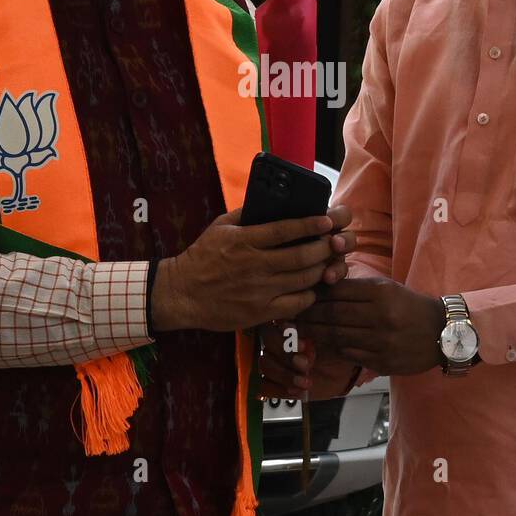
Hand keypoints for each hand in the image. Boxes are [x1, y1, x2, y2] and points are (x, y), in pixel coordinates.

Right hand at [150, 205, 355, 331]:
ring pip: (303, 280)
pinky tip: (311, 286)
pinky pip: (295, 304)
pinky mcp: (260, 313)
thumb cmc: (201, 257)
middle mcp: (254, 266)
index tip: (326, 220)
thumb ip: (246, 215)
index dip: (310, 224)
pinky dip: (309, 294)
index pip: (285, 230)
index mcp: (244, 241)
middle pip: (301, 257)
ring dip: (321, 269)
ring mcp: (258, 292)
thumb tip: (271, 202)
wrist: (181, 293)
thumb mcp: (219, 227)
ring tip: (327, 262)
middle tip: (334, 242)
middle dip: (324, 248)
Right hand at [257, 322, 361, 399]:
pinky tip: (296, 391)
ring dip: (284, 374)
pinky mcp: (273, 382)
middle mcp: (279, 340)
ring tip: (305, 382)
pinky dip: (279, 390)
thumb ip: (317, 330)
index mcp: (292, 325)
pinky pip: (264, 386)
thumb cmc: (337, 352)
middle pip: (268, 342)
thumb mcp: (332, 338)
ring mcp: (273, 361)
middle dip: (286, 355)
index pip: (278, 321)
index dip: (286, 332)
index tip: (303, 344)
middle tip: (306, 365)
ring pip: (265, 364)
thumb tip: (306, 323)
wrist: (343, 375)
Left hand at [299, 276, 445, 375]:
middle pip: (333, 315)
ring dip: (315, 333)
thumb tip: (320, 288)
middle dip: (308, 315)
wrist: (441, 332)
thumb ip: (356, 289)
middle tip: (290, 314)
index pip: (338, 292)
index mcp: (381, 293)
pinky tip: (322, 343)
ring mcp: (381, 342)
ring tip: (299, 329)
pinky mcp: (382, 361)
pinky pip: (349, 354)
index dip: (315, 294)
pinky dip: (333, 348)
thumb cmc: (408, 306)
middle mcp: (381, 316)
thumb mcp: (386, 288)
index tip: (298, 294)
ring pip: (337, 337)